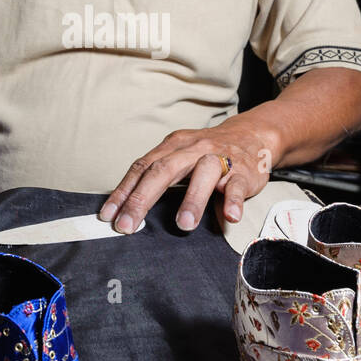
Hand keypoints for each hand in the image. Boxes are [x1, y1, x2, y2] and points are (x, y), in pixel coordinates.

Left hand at [99, 120, 275, 233]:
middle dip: (142, 198)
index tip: (108, 215)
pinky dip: (234, 200)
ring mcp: (220, 159)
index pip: (143, 167)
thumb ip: (160, 177)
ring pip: (204, 173)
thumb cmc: (209, 152)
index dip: (124, 191)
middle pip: (163, 170)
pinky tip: (230, 217)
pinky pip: (237, 185)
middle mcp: (193, 149)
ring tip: (183, 224)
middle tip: (128, 224)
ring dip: (193, 199)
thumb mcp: (181, 156)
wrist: (252, 136)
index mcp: (173, 146)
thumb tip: (130, 208)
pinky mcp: (243, 172)